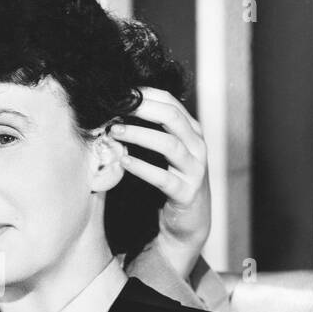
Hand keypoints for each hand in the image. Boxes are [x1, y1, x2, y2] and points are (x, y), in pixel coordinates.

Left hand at [109, 87, 210, 279]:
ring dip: (139, 135)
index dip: (146, 94)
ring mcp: (195, 170)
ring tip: (114, 131)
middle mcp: (197, 147)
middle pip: (172, 117)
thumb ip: (152, 130)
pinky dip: (142, 168)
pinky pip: (163, 178)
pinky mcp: (186, 193)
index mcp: (192, 132)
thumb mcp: (166, 152)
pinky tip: (123, 161)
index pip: (171, 103)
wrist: (189, 221)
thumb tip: (118, 108)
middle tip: (116, 104)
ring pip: (169, 145)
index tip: (120, 90)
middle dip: (142, 108)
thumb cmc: (171, 179)